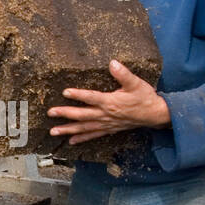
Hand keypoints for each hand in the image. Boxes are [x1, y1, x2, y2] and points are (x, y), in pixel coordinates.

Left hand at [47, 60, 170, 144]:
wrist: (154, 115)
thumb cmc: (144, 97)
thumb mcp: (136, 83)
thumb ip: (123, 74)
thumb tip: (112, 63)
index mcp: (111, 102)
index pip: (91, 97)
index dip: (78, 95)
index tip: (65, 92)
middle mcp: (106, 114)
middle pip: (82, 114)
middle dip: (65, 114)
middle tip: (50, 113)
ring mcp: (106, 124)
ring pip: (84, 128)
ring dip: (68, 130)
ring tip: (53, 131)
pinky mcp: (109, 129)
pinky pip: (93, 135)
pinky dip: (82, 138)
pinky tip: (71, 141)